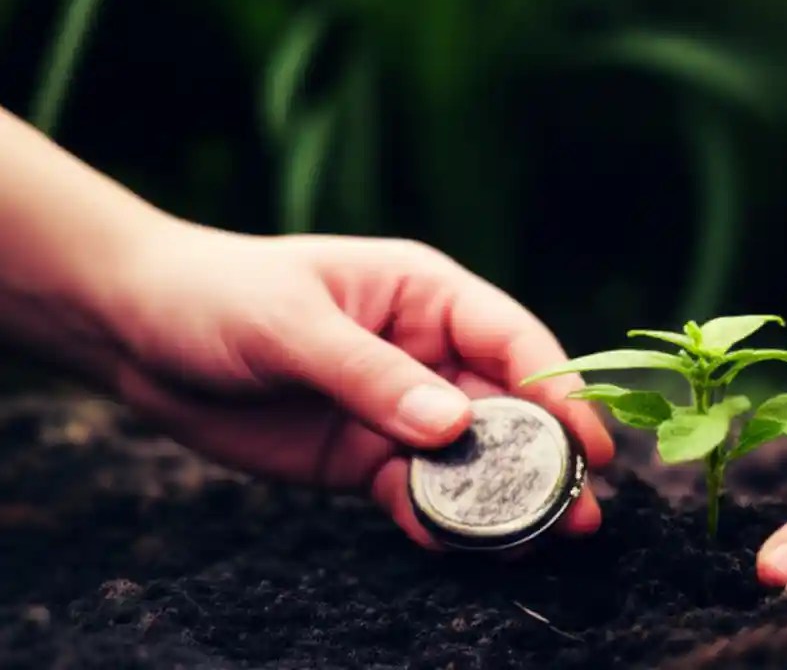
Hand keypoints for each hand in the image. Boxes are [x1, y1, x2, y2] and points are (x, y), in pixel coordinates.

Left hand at [95, 222, 612, 549]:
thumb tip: (453, 428)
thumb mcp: (293, 326)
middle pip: (508, 410)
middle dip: (546, 461)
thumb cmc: (219, 297)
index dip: (559, 393)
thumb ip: (371, 377)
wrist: (138, 336)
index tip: (592, 447)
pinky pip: (415, 493)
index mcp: (427, 296)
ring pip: (469, 460)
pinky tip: (444, 541)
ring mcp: (398, 410)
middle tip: (581, 516)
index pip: (514, 342)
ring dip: (500, 500)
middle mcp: (428, 353)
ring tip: (532, 546)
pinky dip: (434, 519)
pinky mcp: (364, 458)